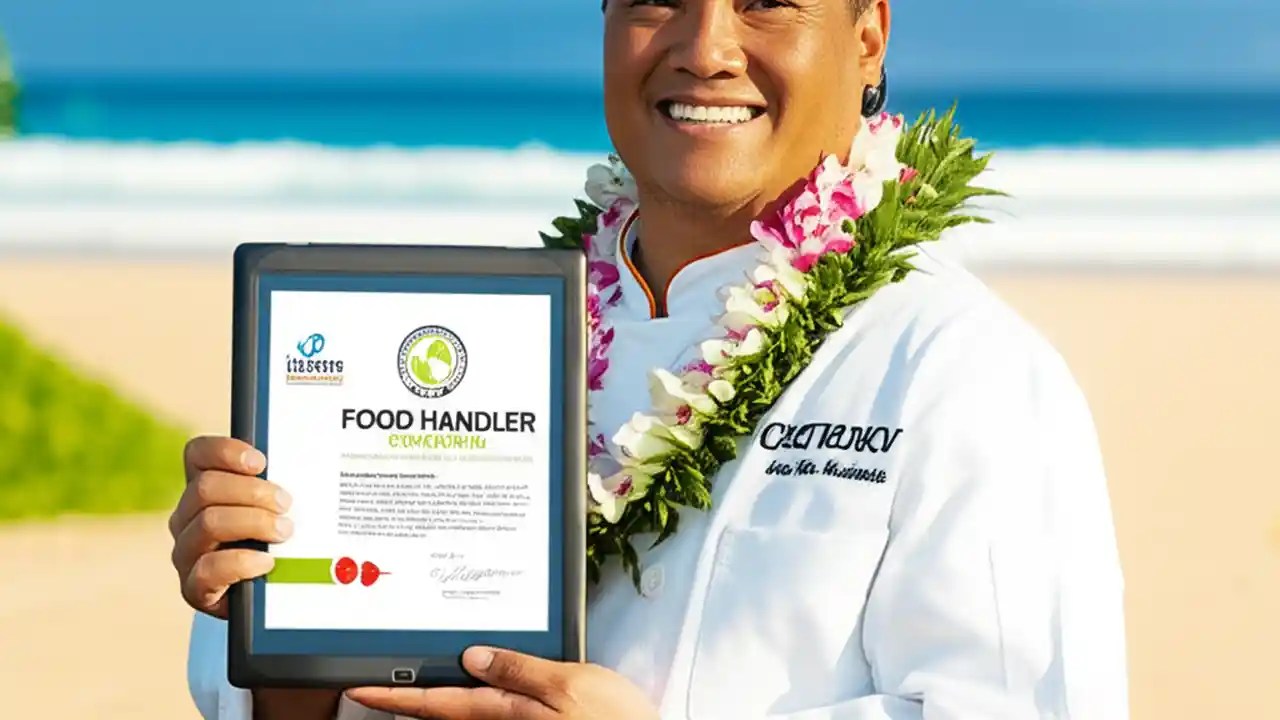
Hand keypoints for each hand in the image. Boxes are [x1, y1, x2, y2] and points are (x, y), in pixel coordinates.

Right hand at [168, 435, 291, 618]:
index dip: (225, 451)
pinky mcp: (193, 587)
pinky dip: (242, 562)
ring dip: (254, 523)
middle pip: (205, 487)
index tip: (261, 463)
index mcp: (203, 490)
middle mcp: (186, 517)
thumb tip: (307, 461)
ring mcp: (186, 552)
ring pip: (208, 522)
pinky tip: (266, 563)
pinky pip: (209, 568)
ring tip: (284, 532)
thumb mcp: (275, 509)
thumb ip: (277, 486)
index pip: (197, 455)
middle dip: (253, 492)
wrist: (266, 596)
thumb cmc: (274, 543)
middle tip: (286, 504)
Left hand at [345, 647, 658, 719]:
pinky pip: (494, 717)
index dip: (396, 697)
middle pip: (446, 714)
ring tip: (414, 684)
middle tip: (373, 687)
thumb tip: (473, 658)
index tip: (357, 690)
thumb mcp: (573, 684)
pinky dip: (475, 703)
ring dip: (441, 703)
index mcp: (508, 716)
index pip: (438, 705)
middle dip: (411, 700)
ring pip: (469, 717)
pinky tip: (474, 686)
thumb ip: (521, 671)